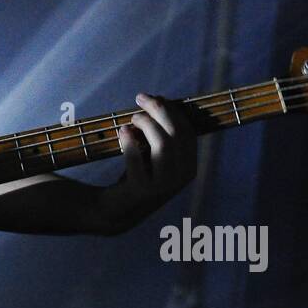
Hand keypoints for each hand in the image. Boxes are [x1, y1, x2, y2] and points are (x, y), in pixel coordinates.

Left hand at [103, 93, 197, 233]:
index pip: (187, 131)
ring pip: (162, 144)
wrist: (118, 210)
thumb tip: (158, 101)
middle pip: (176, 133)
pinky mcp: (143, 190)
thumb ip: (162, 133)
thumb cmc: (138, 174)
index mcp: (189, 165)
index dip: (172, 110)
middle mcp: (182, 176)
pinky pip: (137, 159)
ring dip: (146, 124)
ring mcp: (164, 185)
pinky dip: (129, 141)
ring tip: (132, 118)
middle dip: (159, 110)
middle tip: (140, 98)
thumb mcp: (155, 155)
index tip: (155, 97)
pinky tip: (123, 131)